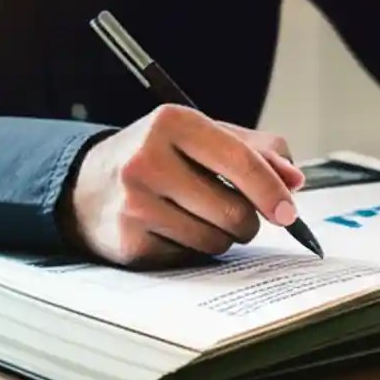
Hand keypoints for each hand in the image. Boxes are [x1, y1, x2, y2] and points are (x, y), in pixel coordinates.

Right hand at [63, 105, 304, 266]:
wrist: (85, 185)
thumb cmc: (159, 157)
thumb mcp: (203, 136)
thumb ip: (257, 151)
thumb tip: (294, 180)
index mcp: (172, 122)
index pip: (240, 160)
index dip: (272, 190)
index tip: (289, 212)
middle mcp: (147, 160)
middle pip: (234, 210)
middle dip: (247, 219)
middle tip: (235, 211)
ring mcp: (135, 203)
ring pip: (217, 239)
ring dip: (222, 235)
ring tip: (197, 215)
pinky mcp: (129, 242)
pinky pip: (191, 257)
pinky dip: (193, 248)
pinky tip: (172, 229)